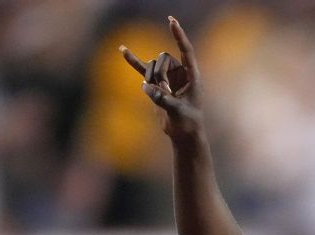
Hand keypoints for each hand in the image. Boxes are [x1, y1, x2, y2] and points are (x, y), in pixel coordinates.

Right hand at [120, 16, 202, 137]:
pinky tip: (122, 50)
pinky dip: (133, 61)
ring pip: (152, 67)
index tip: (172, 20)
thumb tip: (146, 87)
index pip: (186, 51)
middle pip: (163, 59)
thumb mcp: (178, 111)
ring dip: (151, 79)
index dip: (179, 35)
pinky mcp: (156, 84)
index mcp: (192, 76)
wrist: (182, 133)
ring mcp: (167, 77)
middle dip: (158, 74)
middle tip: (164, 92)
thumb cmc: (188, 123)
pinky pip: (143, 69)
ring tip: (159, 95)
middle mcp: (180, 73)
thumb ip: (163, 99)